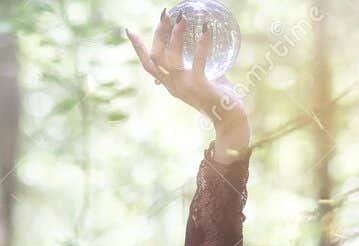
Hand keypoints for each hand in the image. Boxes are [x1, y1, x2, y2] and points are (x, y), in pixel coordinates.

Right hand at [127, 10, 249, 157]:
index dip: (137, 48)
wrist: (230, 118)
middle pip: (156, 57)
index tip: (129, 31)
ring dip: (175, 36)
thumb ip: (196, 65)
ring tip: (183, 19)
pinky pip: (198, 60)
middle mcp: (173, 86)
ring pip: (170, 58)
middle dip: (158, 33)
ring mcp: (184, 87)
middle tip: (167, 14)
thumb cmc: (219, 97)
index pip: (148, 65)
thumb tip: (198, 43)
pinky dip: (202, 43)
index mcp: (170, 84)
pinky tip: (207, 29)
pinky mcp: (199, 86)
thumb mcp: (202, 79)